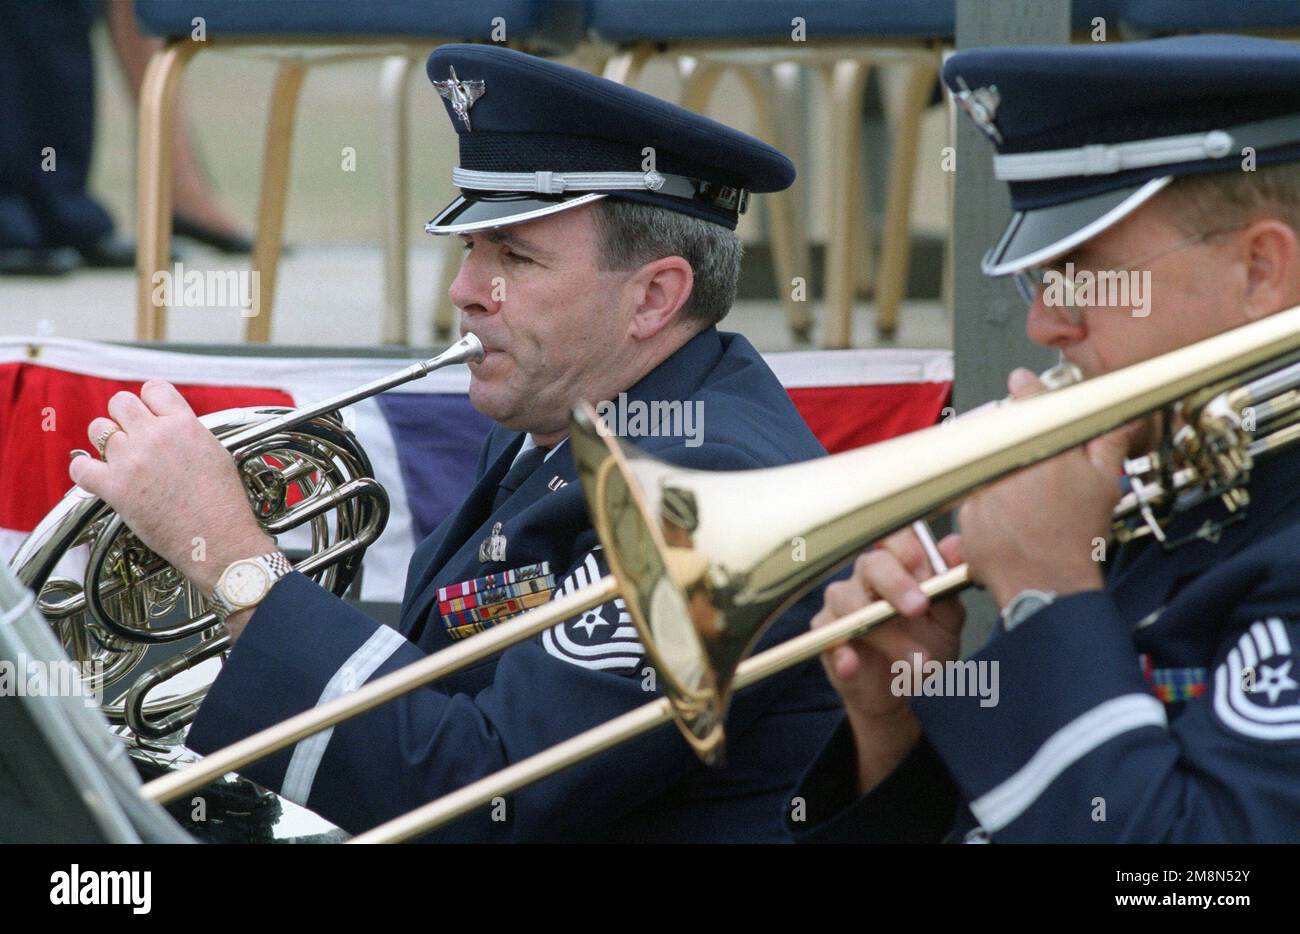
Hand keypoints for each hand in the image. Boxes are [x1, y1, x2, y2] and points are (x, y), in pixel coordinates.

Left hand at [68, 380, 275, 595]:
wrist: (218, 538)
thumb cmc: (223, 503)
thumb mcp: (216, 452)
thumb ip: (188, 432)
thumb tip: (170, 427)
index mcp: (184, 424)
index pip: (153, 388)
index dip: (149, 401)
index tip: (148, 413)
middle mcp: (156, 436)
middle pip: (120, 402)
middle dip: (123, 417)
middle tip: (131, 435)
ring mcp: (132, 460)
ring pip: (98, 429)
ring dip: (105, 442)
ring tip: (117, 458)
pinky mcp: (115, 487)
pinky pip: (80, 467)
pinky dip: (84, 471)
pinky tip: (96, 476)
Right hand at [814, 528, 964, 793]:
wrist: (899, 689)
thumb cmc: (923, 644)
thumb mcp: (947, 622)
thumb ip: (949, 588)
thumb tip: (955, 544)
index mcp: (897, 567)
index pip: (895, 540)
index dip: (907, 548)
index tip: (925, 568)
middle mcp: (864, 579)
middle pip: (871, 565)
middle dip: (896, 584)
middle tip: (918, 609)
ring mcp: (840, 606)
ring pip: (849, 602)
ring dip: (884, 633)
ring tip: (915, 661)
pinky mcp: (825, 636)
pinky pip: (827, 637)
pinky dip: (840, 652)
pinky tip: (852, 665)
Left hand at [958, 368, 1139, 608]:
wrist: (1049, 585)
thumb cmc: (1077, 538)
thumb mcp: (1103, 483)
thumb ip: (1108, 439)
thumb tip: (1121, 410)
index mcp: (1042, 448)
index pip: (1029, 400)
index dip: (1027, 389)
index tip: (1022, 383)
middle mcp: (1006, 463)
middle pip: (1003, 430)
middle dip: (1015, 437)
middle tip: (1032, 463)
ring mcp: (981, 487)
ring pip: (984, 461)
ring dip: (999, 470)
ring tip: (1024, 499)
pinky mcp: (964, 512)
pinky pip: (972, 495)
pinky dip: (986, 501)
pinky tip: (1008, 517)